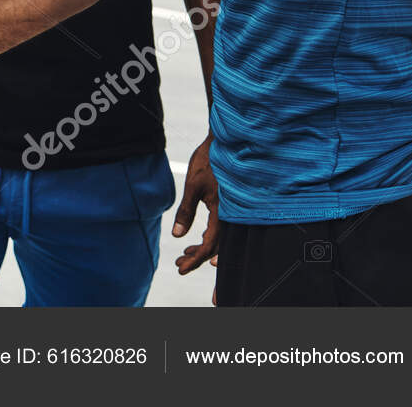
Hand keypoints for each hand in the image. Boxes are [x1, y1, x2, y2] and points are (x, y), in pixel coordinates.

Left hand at [173, 134, 220, 275]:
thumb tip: (177, 235)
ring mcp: (234, 211)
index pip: (210, 245)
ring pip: (220, 239)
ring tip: (183, 254)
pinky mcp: (232, 206)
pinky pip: (223, 229)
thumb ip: (187, 211)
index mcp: (225, 212)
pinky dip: (209, 237)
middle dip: (198, 259)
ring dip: (202, 249)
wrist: (228, 142)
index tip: (181, 269)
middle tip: (179, 265)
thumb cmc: (210, 160)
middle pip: (217, 248)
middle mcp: (233, 215)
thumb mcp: (194, 185)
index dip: (196, 260)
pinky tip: (196, 239)